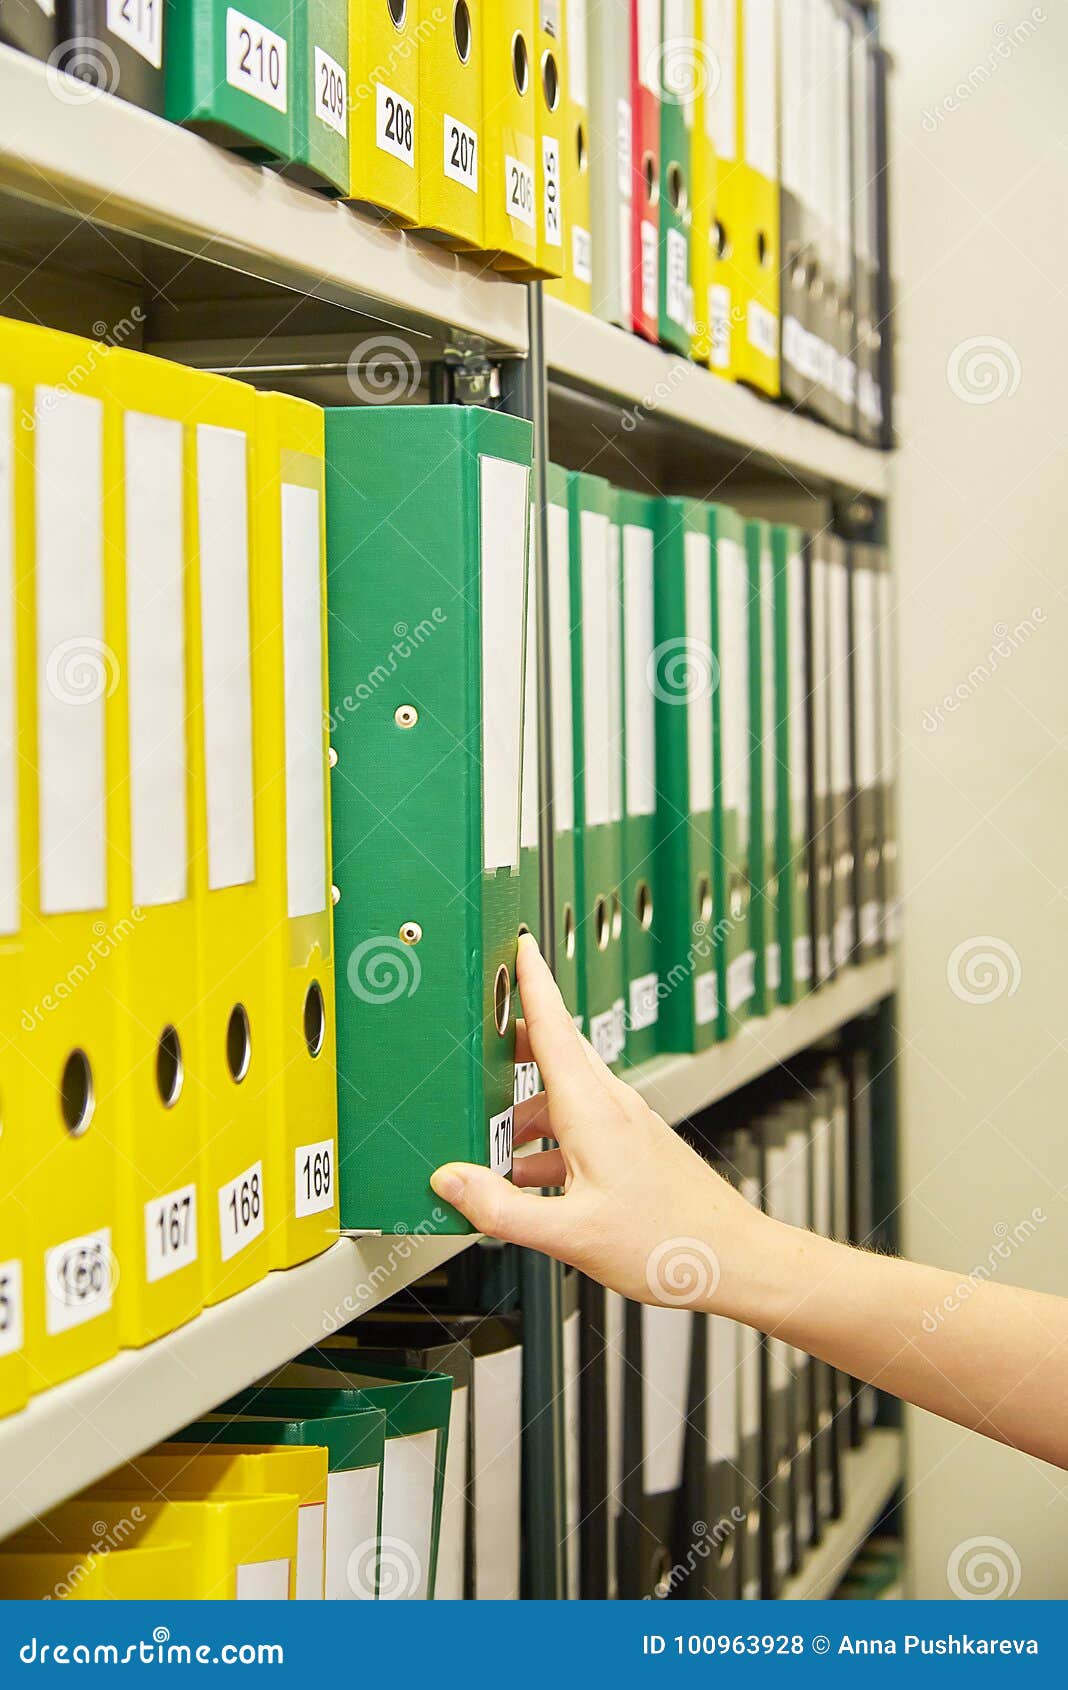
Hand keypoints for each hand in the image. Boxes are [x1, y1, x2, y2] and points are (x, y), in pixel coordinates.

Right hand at [431, 934, 764, 1310]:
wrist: (733, 1258)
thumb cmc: (669, 1242)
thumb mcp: (569, 1234)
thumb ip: (502, 1209)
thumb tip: (452, 1183)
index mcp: (593, 1111)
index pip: (554, 1027)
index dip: (534, 982)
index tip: (520, 945)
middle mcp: (611, 1107)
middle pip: (553, 1056)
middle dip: (511, 1050)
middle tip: (474, 1049)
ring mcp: (625, 1126)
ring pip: (563, 1097)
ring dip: (524, 1112)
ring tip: (488, 1144)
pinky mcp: (632, 1148)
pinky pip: (578, 1127)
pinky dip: (546, 1143)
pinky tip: (528, 1179)